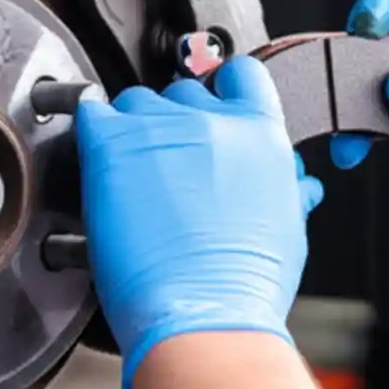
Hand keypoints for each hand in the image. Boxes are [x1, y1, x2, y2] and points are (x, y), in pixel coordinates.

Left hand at [75, 56, 322, 388]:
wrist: (203, 312)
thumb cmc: (244, 285)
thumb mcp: (287, 228)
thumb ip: (286, 189)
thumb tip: (297, 183)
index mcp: (260, 132)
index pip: (242, 76)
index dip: (223, 92)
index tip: (211, 113)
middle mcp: (211, 120)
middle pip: (183, 92)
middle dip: (176, 123)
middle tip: (169, 168)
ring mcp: (159, 127)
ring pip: (137, 103)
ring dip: (134, 131)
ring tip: (132, 178)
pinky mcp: (112, 143)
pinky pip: (92, 113)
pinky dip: (92, 131)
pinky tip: (98, 162)